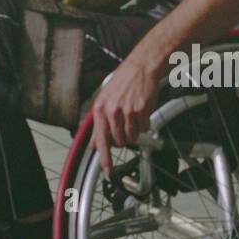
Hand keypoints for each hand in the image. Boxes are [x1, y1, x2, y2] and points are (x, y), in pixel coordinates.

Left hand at [89, 58, 158, 174]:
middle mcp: (112, 111)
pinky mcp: (141, 110)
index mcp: (100, 109)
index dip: (105, 158)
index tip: (108, 170)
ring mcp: (127, 111)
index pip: (101, 140)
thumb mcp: (105, 101)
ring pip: (132, 137)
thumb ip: (99, 124)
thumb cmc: (123, 83)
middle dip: (124, 138)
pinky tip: (142, 111)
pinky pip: (144, 128)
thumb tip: (94, 144)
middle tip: (126, 125)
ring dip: (135, 131)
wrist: (141, 67)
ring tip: (134, 116)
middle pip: (119, 141)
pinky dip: (145, 124)